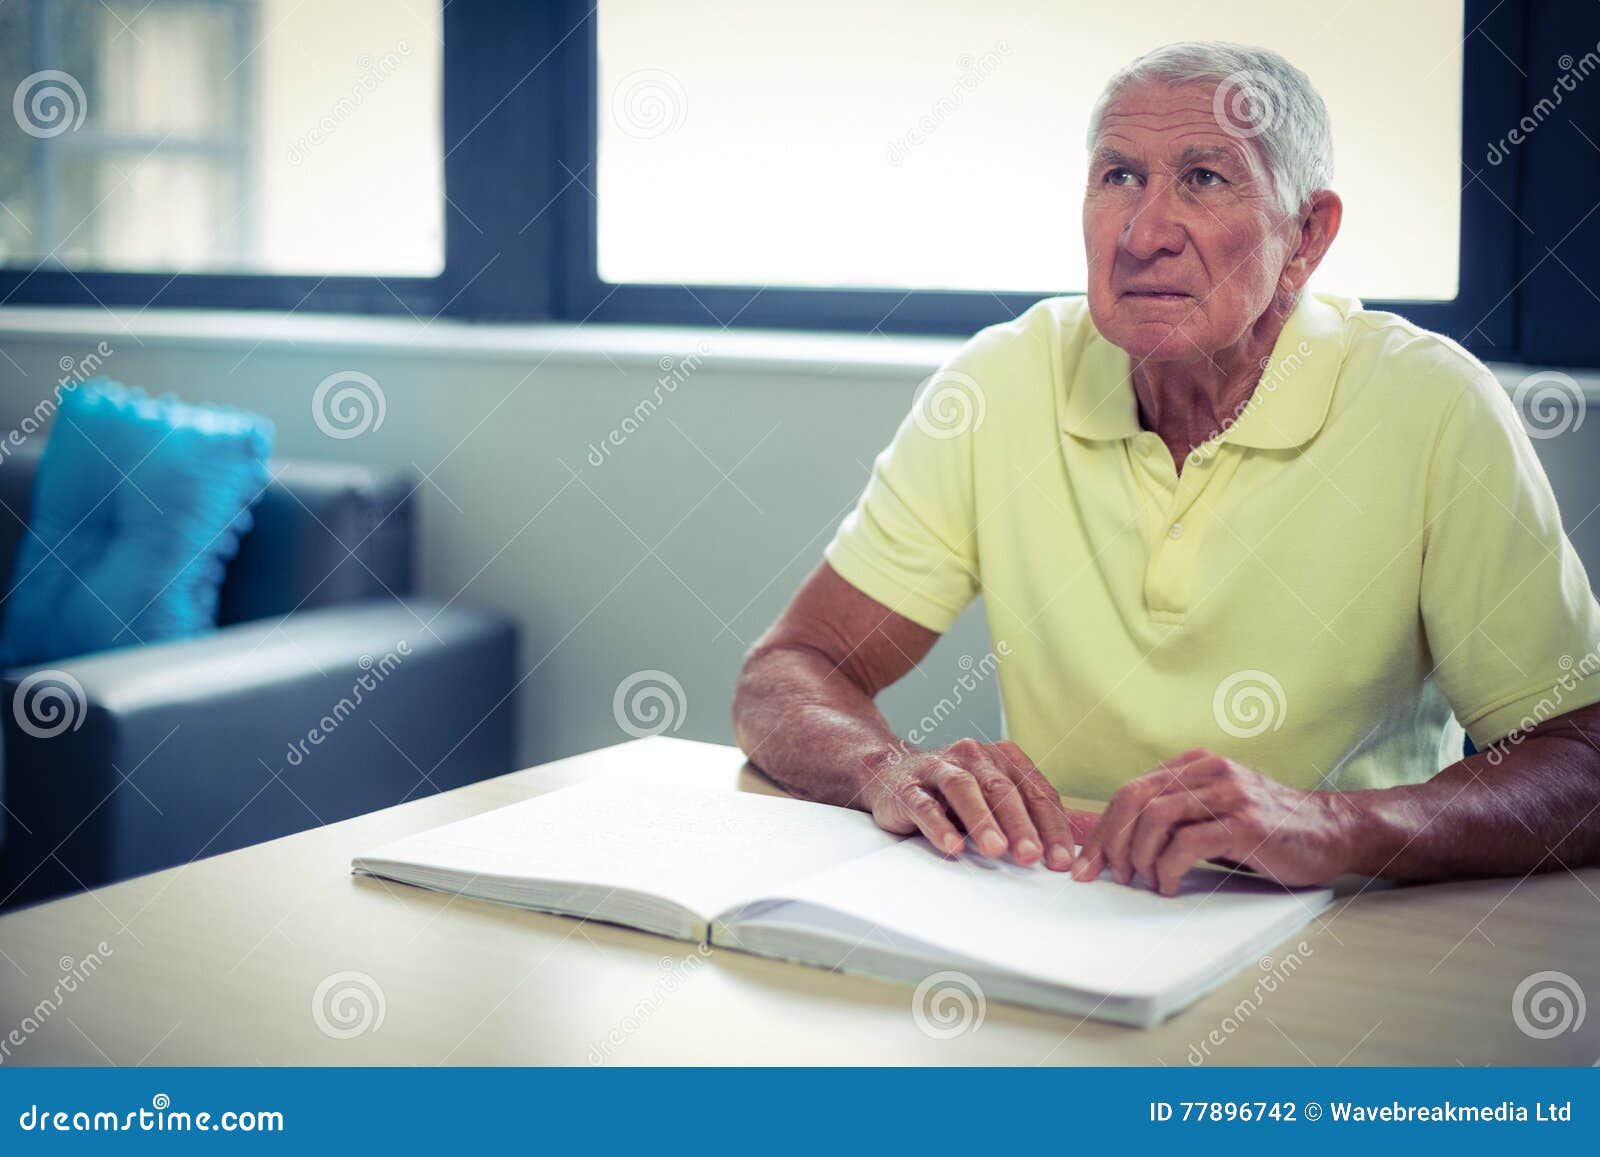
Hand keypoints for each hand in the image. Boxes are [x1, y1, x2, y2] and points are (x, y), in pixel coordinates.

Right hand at [864, 739, 1097, 869]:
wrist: (890, 772)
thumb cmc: (953, 794)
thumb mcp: (994, 798)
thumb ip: (1030, 814)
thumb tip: (1074, 846)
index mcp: (1002, 758)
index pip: (1035, 792)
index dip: (1050, 826)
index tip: (1061, 861)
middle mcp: (973, 756)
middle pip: (1002, 789)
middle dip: (1020, 824)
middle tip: (1033, 856)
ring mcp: (938, 768)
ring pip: (964, 789)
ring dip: (983, 820)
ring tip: (996, 849)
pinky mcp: (907, 787)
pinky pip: (924, 805)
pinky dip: (938, 825)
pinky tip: (952, 846)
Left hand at [1072, 748, 1357, 894]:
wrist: (1334, 832)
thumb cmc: (1270, 830)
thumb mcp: (1216, 812)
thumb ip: (1177, 817)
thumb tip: (1121, 848)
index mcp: (1195, 765)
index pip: (1130, 791)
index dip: (1103, 829)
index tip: (1087, 865)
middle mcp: (1208, 771)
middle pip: (1134, 799)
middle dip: (1111, 843)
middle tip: (1108, 877)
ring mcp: (1229, 794)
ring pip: (1155, 817)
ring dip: (1139, 856)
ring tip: (1145, 882)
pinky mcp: (1246, 823)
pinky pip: (1187, 842)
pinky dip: (1167, 868)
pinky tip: (1169, 885)